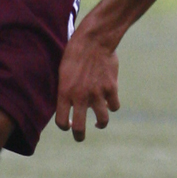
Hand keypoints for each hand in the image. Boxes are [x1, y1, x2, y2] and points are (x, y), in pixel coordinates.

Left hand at [54, 25, 120, 141]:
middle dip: (79, 136)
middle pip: (79, 128)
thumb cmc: (75, 52)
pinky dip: (112, 105)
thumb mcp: (63, 71)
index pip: (62, 121)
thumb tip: (69, 105)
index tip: (68, 125)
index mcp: (65, 93)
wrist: (94, 40)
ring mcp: (97, 94)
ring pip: (102, 120)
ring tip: (98, 122)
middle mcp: (80, 97)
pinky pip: (114, 106)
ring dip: (100, 123)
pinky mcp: (111, 88)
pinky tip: (109, 102)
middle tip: (79, 137)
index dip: (64, 126)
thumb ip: (67, 90)